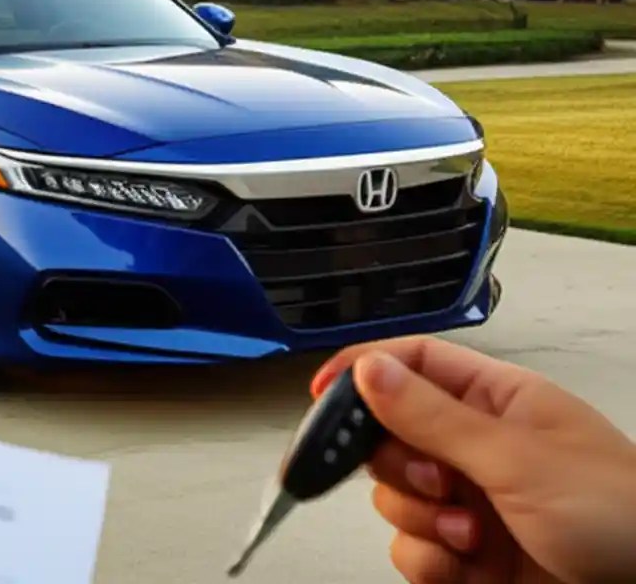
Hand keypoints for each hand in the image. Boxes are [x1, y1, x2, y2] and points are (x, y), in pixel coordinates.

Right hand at [310, 337, 635, 583]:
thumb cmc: (622, 516)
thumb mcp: (518, 458)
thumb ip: (433, 416)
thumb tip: (367, 369)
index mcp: (497, 400)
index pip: (412, 364)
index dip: (364, 371)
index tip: (321, 396)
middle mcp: (478, 447)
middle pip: (388, 436)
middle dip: (396, 466)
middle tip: (433, 482)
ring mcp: (471, 502)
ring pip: (393, 497)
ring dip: (418, 519)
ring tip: (468, 535)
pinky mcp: (468, 555)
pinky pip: (411, 549)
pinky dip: (427, 561)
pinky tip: (465, 565)